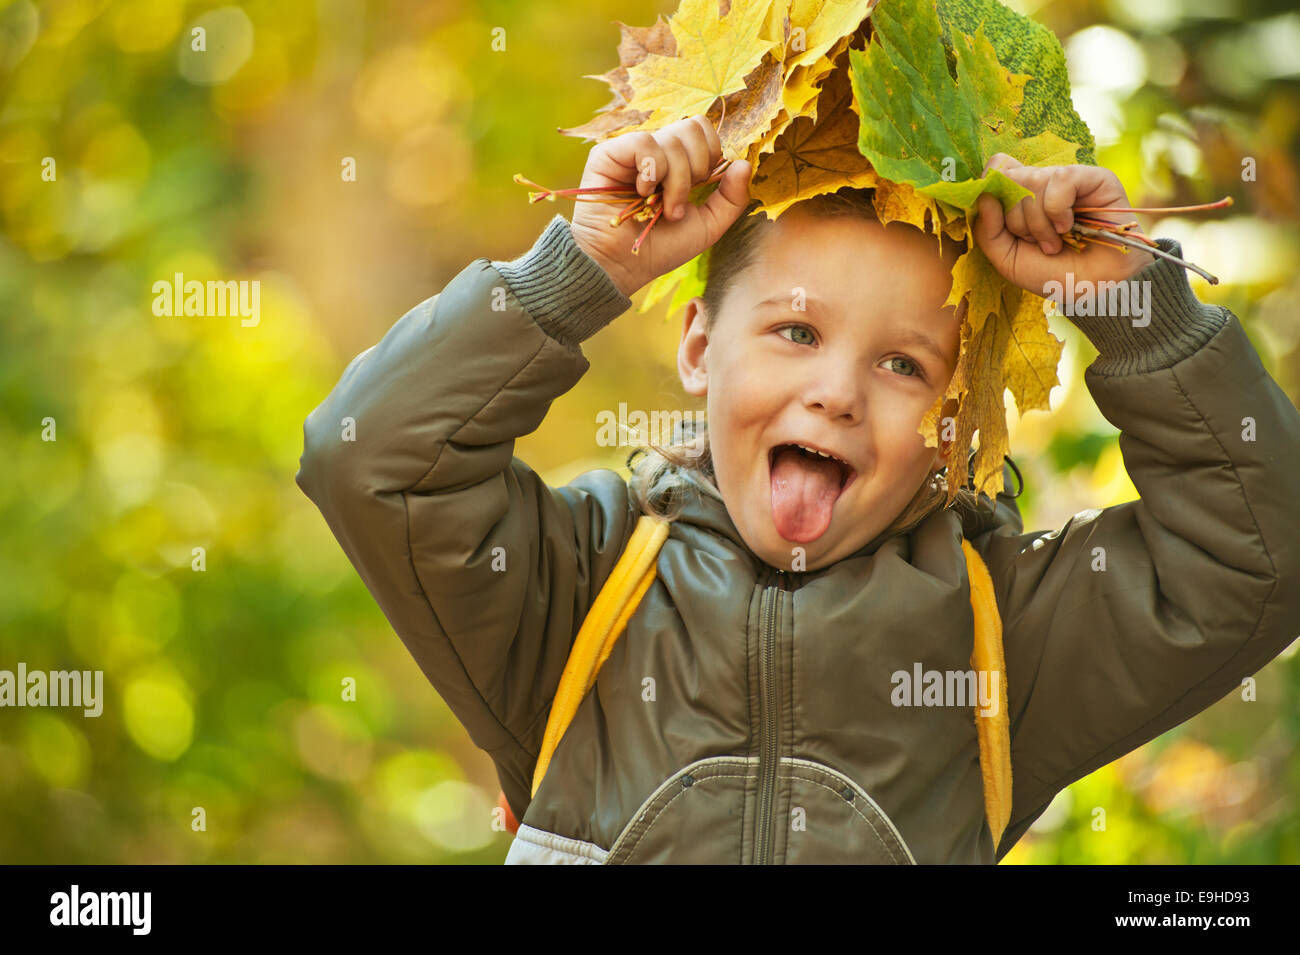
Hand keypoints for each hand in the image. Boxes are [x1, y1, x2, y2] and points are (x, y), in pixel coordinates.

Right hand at [569, 116, 752, 298]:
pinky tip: (641, 193)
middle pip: (694, 126)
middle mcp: (657, 152)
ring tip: (660, 208)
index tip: (700, 188)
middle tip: (680, 199)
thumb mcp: (708, 226)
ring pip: (673, 139)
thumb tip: (744, 163)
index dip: (711, 156)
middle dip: (697, 168)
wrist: (622, 265)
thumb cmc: (660, 248)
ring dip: (675, 181)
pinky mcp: (609, 153)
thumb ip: (731, 198)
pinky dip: (651, 172)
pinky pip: (644, 143)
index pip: (704, 131)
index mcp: (678, 162)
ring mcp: (633, 151)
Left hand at [972, 154, 1154, 297]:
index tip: (1004, 227)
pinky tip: (1068, 227)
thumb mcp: (1007, 258)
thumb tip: (983, 195)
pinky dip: (1058, 210)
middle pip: (1009, 178)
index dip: (993, 194)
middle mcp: (1043, 183)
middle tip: (1035, 242)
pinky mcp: (1094, 177)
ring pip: (1033, 181)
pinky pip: (1061, 179)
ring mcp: (1068, 179)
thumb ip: (987, 229)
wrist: (1093, 289)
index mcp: (1020, 196)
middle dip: (1016, 220)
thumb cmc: (1051, 273)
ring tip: (1054, 243)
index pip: (996, 170)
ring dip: (1039, 222)